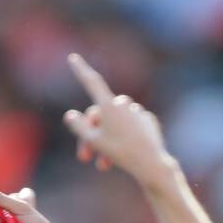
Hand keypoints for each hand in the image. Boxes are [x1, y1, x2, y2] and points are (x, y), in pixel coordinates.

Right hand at [63, 54, 173, 187]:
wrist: (152, 164)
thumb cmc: (121, 153)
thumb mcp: (93, 141)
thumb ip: (78, 126)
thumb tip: (70, 115)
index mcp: (109, 104)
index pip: (91, 82)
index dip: (80, 70)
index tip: (73, 58)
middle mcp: (124, 104)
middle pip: (100, 115)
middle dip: (90, 136)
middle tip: (84, 157)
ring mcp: (137, 112)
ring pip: (115, 124)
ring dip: (106, 142)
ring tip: (103, 165)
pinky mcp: (148, 122)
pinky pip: (131, 128)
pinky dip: (125, 139)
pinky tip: (127, 153)